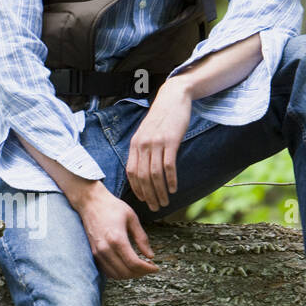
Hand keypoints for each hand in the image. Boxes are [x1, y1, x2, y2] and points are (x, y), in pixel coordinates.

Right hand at [73, 183, 157, 279]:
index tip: (155, 267)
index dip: (147, 269)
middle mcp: (105, 248)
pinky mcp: (94, 254)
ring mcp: (98, 252)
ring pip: (116, 275)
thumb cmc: (112, 207)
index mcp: (117, 239)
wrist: (90, 203)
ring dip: (130, 275)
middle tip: (150, 267)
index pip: (134, 263)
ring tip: (140, 267)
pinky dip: (119, 273)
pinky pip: (107, 271)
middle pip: (126, 272)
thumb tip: (151, 256)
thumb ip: (142, 238)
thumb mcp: (132, 218)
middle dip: (141, 273)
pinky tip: (128, 266)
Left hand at [126, 78, 191, 210]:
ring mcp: (156, 143)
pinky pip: (168, 165)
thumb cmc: (162, 118)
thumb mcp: (147, 133)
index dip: (137, 189)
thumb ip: (143, 150)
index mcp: (135, 144)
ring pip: (155, 174)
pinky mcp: (170, 141)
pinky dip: (170, 180)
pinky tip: (173, 189)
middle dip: (148, 195)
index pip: (131, 172)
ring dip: (160, 192)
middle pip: (142, 177)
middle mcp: (142, 145)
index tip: (143, 200)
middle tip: (156, 207)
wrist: (173, 98)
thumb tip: (144, 170)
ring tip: (165, 202)